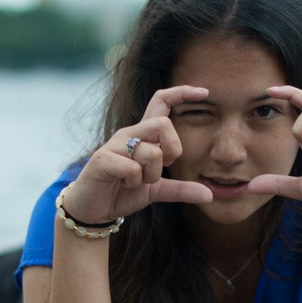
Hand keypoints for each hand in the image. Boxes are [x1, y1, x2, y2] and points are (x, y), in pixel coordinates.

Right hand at [61, 85, 213, 223]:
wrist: (92, 210)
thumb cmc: (121, 192)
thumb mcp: (156, 191)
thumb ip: (181, 189)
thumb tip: (209, 195)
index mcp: (142, 136)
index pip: (161, 102)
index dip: (182, 93)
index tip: (204, 92)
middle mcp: (129, 134)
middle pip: (163, 124)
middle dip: (172, 150)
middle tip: (163, 168)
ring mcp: (114, 145)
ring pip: (151, 152)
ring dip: (151, 175)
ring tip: (136, 182)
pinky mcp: (102, 159)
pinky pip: (132, 169)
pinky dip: (134, 183)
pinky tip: (122, 184)